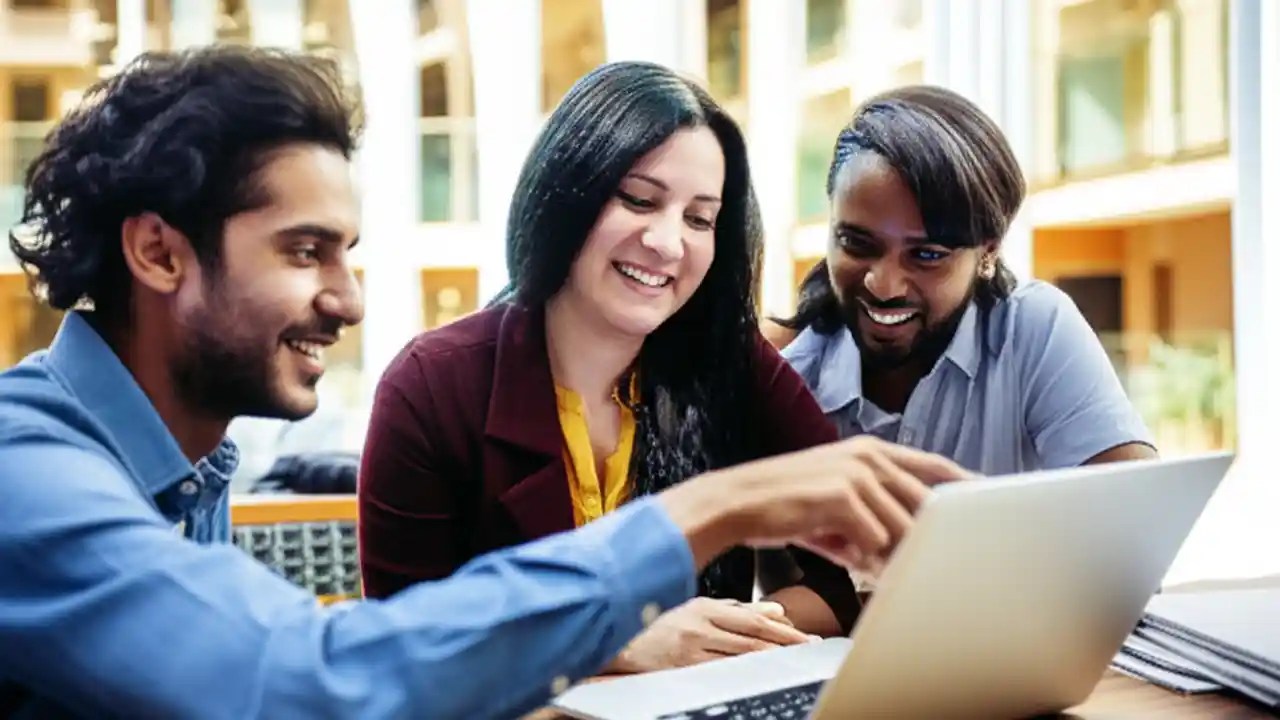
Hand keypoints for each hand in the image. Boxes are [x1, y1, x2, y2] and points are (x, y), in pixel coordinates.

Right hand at [608, 598, 814, 672]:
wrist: (620, 643)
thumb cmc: (659, 624)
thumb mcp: (698, 608)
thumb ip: (737, 608)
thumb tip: (776, 611)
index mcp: (705, 606)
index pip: (753, 618)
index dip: (783, 629)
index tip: (806, 636)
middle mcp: (701, 625)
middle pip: (753, 636)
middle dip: (785, 643)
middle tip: (810, 649)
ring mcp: (692, 647)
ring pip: (742, 655)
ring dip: (771, 658)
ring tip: (794, 661)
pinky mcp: (684, 667)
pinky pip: (721, 670)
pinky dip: (745, 672)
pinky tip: (761, 674)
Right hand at [659, 436, 965, 572]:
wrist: (736, 503)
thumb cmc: (784, 508)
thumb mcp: (836, 508)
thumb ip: (876, 520)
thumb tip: (902, 553)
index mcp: (870, 452)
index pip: (936, 468)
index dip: (968, 487)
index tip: (992, 507)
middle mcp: (869, 456)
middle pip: (928, 501)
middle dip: (934, 536)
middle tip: (944, 561)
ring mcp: (857, 473)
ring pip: (903, 526)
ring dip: (890, 552)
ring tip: (859, 558)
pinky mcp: (842, 495)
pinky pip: (874, 539)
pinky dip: (863, 556)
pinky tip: (841, 553)